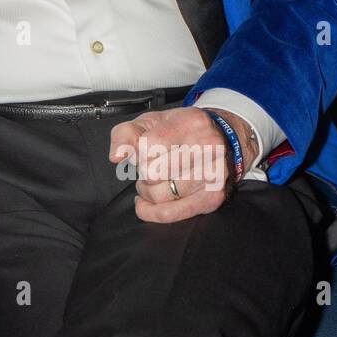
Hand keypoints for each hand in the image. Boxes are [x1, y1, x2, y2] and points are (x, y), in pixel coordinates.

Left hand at [108, 105, 257, 223]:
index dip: (138, 152)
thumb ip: (125, 134)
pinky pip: (172, 213)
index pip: (146, 146)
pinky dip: (153, 212)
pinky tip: (146, 204)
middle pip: (152, 172)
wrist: (219, 140)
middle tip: (150, 167)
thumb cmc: (179, 131)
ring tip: (154, 181)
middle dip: (143, 172)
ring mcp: (214, 174)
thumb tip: (117, 156)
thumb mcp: (149, 122)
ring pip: (160, 195)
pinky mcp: (213, 197)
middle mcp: (208, 147)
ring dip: (148, 191)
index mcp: (191, 123)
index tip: (145, 150)